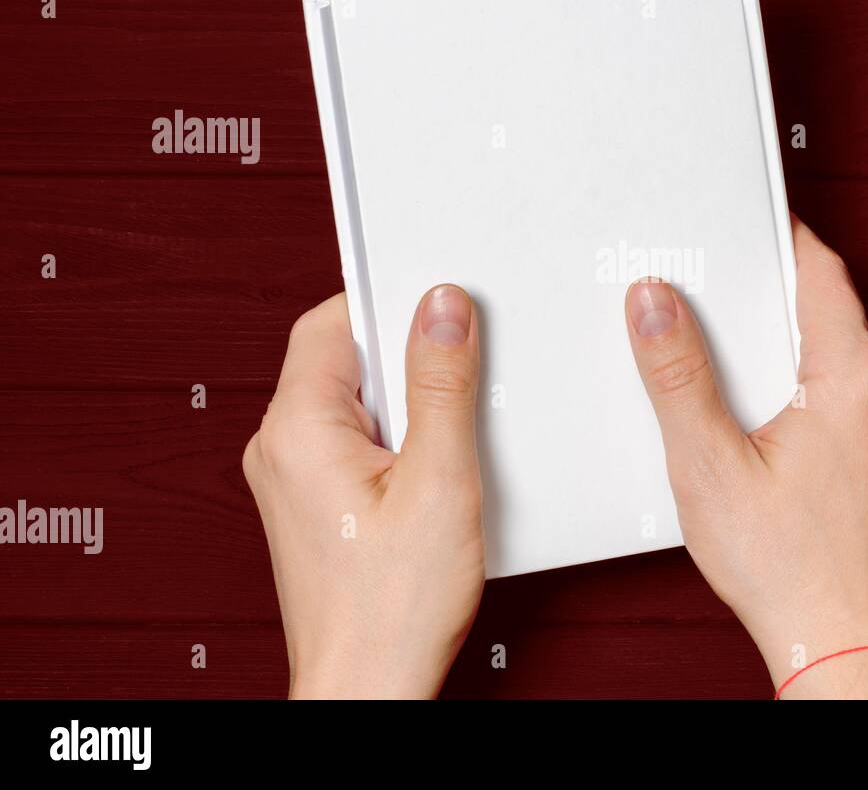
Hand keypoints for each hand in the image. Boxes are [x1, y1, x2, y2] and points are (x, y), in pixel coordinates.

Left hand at [243, 286, 483, 697]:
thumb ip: (441, 385)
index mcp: (297, 429)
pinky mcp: (312, 504)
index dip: (388, 302)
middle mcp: (280, 448)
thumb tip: (442, 307)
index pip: (331, 321)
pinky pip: (353, 442)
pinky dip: (398, 440)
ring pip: (354, 403)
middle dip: (408, 358)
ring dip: (408, 404)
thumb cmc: (393, 607)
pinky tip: (437, 469)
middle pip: (344, 360)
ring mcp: (291, 478)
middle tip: (464, 373)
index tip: (441, 300)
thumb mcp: (440, 480)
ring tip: (454, 434)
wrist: (368, 689)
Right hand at [623, 215, 867, 698]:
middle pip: (829, 309)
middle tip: (716, 286)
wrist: (843, 646)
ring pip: (840, 354)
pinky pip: (850, 394)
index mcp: (856, 380)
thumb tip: (655, 304)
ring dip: (787, 342)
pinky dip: (808, 384)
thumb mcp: (710, 466)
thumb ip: (678, 376)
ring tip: (730, 353)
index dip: (779, 234)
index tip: (745, 213)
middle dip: (770, 292)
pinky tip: (763, 413)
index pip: (821, 271)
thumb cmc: (790, 571)